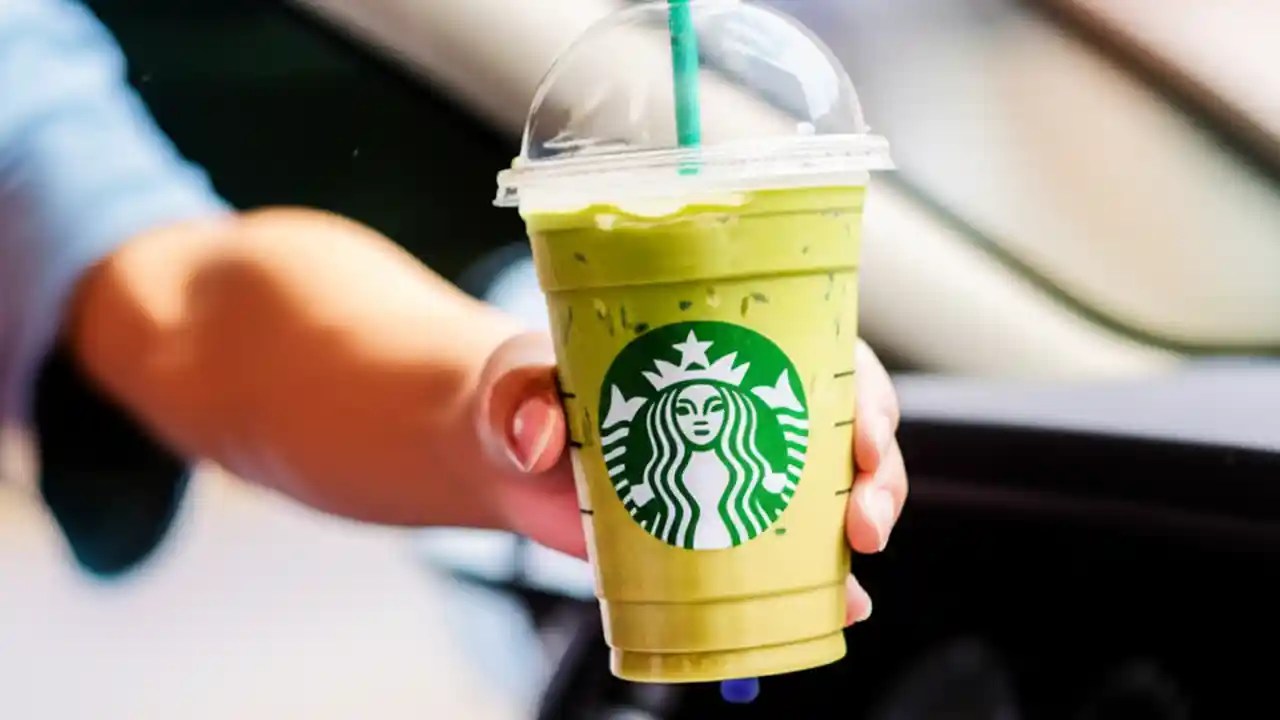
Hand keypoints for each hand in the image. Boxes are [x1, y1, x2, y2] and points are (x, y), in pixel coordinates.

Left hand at [477, 333, 907, 625]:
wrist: (507, 458)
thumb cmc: (526, 396)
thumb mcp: (519, 382)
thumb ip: (522, 399)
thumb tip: (536, 437)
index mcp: (725, 349)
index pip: (823, 353)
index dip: (863, 389)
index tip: (865, 431)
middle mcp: (752, 408)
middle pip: (849, 430)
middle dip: (879, 474)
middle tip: (864, 520)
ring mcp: (746, 473)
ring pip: (838, 494)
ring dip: (866, 527)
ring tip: (859, 566)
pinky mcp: (728, 529)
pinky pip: (796, 557)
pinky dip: (827, 584)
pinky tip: (842, 607)